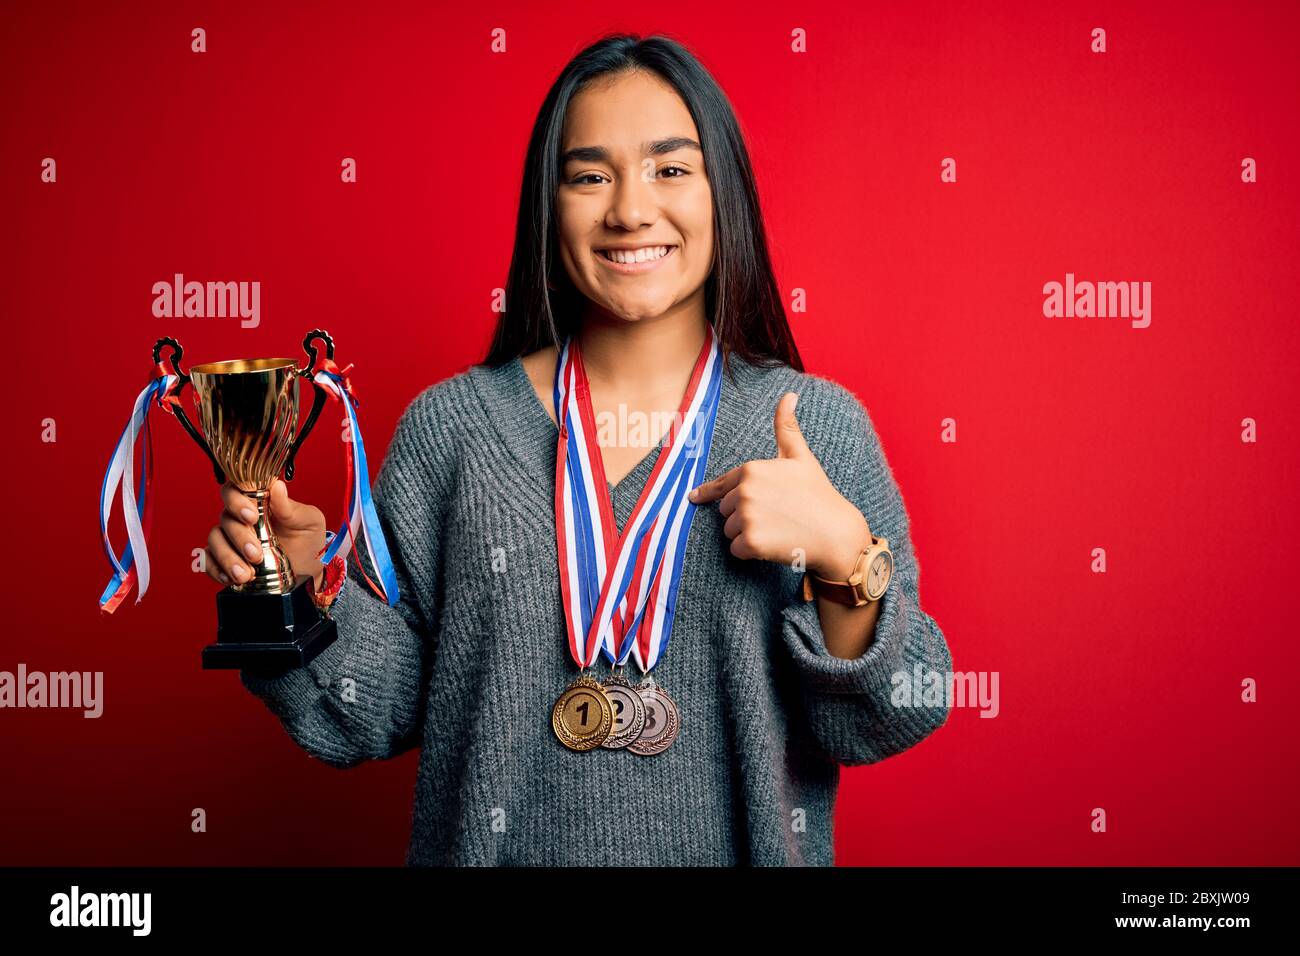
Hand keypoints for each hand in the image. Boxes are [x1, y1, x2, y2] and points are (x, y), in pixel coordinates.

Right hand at [205, 478, 327, 588]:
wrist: (310, 569)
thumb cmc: (308, 538)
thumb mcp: (309, 521)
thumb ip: (291, 507)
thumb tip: (278, 486)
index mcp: (259, 500)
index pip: (236, 490)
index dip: (237, 500)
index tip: (251, 516)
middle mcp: (240, 517)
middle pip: (225, 518)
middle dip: (239, 537)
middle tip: (256, 554)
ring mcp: (231, 538)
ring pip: (215, 539)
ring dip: (227, 557)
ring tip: (246, 574)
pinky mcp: (225, 558)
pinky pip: (209, 560)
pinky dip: (215, 569)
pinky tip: (230, 578)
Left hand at [688, 391, 871, 578]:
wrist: (836, 533)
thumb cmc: (818, 494)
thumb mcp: (800, 457)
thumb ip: (786, 427)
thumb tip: (789, 394)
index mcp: (752, 469)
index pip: (722, 486)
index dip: (710, 493)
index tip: (693, 497)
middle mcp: (745, 491)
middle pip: (725, 511)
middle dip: (744, 516)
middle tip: (775, 515)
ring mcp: (747, 517)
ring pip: (729, 531)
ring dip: (747, 535)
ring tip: (776, 529)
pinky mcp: (751, 542)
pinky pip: (736, 550)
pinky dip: (750, 552)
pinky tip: (773, 545)